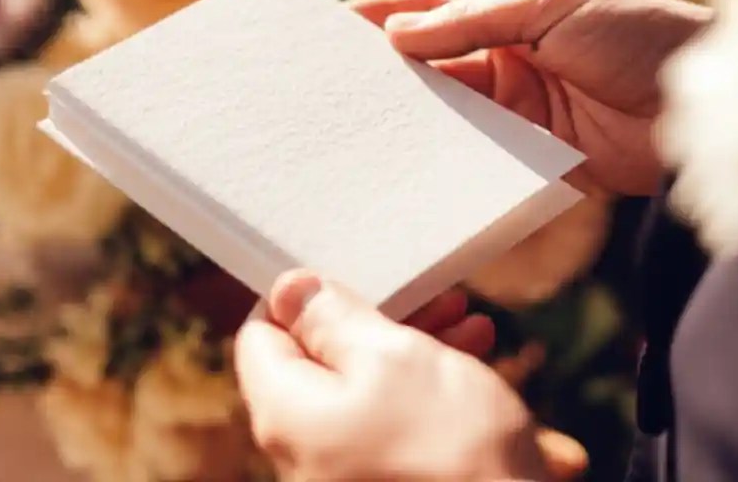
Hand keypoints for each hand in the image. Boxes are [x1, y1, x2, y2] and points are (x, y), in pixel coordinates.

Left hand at [235, 271, 550, 480]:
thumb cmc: (449, 449)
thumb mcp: (392, 356)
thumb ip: (333, 318)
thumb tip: (288, 290)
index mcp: (284, 416)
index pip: (259, 337)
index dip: (298, 300)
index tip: (348, 276)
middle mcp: (302, 455)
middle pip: (322, 364)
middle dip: (382, 322)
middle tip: (435, 298)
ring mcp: (343, 477)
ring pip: (368, 394)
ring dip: (418, 353)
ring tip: (473, 327)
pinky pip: (394, 431)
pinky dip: (430, 398)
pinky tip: (479, 371)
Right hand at [350, 0, 711, 194]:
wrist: (705, 107)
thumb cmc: (639, 34)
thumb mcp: (555, 8)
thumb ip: (476, 21)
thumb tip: (399, 33)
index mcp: (513, 11)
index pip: (432, 8)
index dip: (383, 14)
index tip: (329, 27)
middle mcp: (510, 58)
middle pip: (430, 64)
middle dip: (382, 74)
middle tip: (324, 90)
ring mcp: (521, 111)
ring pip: (447, 114)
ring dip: (406, 121)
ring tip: (351, 132)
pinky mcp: (536, 157)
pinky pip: (478, 159)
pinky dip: (444, 162)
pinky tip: (407, 170)